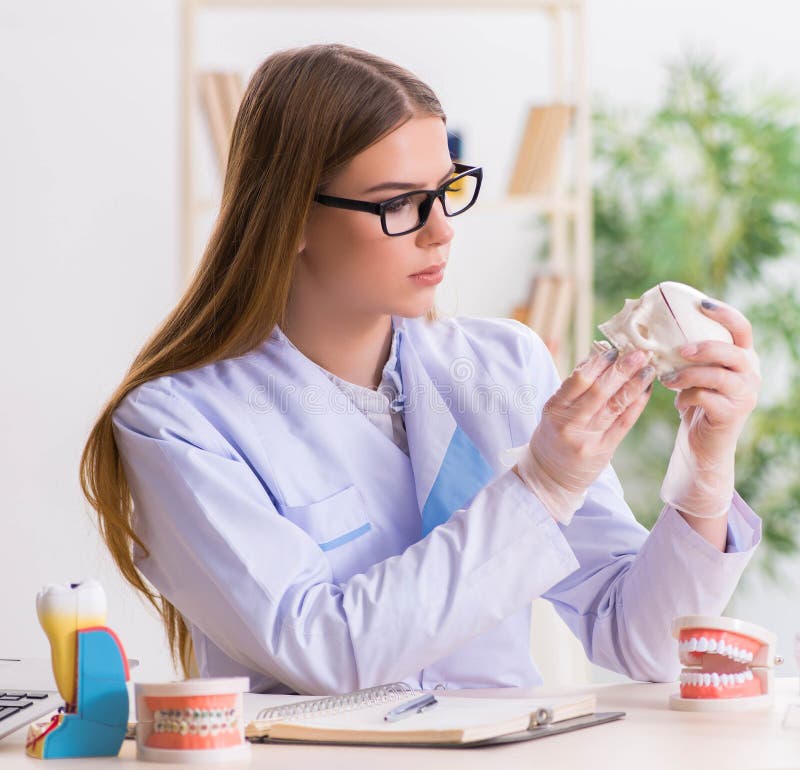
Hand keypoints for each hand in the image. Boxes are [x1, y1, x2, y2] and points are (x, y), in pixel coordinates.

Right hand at [515, 346, 655, 523]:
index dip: (598, 364)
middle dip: (622, 370)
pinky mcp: (604, 450)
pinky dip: (637, 404)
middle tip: (640, 353)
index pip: (578, 381)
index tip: (615, 349)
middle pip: (599, 392)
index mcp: (554, 409)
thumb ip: (574, 386)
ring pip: (615, 406)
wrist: (549, 476)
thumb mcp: (554, 410)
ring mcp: (588, 439)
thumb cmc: (553, 435)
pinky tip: (646, 390)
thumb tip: (597, 354)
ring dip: (634, 384)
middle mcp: (570, 424)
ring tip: (649, 368)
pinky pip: (624, 423)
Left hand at [658, 300, 760, 517]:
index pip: (741, 327)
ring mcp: (744, 394)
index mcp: (742, 356)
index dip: (724, 313)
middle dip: (703, 347)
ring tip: (668, 380)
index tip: (700, 303)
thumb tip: (654, 328)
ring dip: (687, 375)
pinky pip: (706, 397)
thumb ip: (689, 353)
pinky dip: (686, 397)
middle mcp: (750, 372)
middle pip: (732, 351)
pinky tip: (679, 402)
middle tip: (680, 351)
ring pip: (717, 375)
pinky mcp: (732, 414)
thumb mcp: (694, 372)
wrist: (702, 442)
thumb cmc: (695, 400)